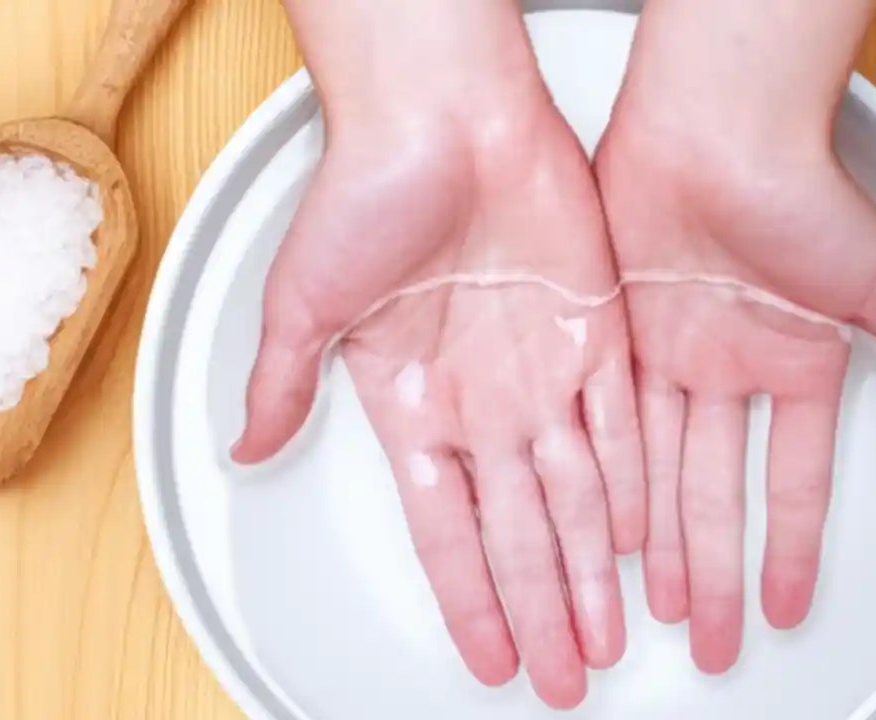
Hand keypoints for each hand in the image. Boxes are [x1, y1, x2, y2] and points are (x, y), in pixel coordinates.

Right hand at [233, 90, 645, 706]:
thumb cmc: (367, 190)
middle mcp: (482, 401)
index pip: (447, 532)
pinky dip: (627, 490)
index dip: (469, 600)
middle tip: (562, 680)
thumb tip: (241, 446)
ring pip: (575, 499)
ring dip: (587, 572)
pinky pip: (619, 430)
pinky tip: (634, 544)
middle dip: (539, 612)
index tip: (489, 659)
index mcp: (414, 404)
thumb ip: (279, 384)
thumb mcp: (302, 304)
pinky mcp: (596, 334)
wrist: (443, 111)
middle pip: (518, 535)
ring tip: (605, 640)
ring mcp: (542, 373)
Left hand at [595, 0, 875, 673]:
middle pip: (718, 497)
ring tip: (658, 613)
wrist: (713, 131)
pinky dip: (617, 483)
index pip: (794, 485)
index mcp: (793, 366)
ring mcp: (672, 357)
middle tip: (709, 641)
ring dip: (664, 544)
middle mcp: (728, 369)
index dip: (792, 550)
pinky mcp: (618, 338)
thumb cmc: (799, 190)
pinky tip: (611, 538)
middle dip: (716, 573)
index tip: (785, 604)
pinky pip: (615, 428)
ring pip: (662, 474)